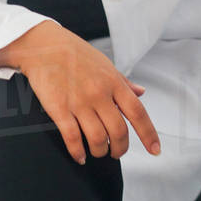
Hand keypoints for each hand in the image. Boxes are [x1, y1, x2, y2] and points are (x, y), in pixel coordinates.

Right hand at [0, 20, 160, 164]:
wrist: (44, 45)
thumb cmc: (75, 53)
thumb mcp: (105, 64)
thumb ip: (123, 82)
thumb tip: (141, 92)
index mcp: (113, 82)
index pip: (138, 112)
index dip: (149, 134)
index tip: (155, 150)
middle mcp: (99, 93)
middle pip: (118, 131)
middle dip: (120, 148)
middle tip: (116, 152)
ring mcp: (79, 102)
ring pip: (97, 139)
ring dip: (100, 151)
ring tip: (98, 151)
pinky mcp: (59, 109)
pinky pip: (72, 138)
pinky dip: (78, 152)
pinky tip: (80, 155)